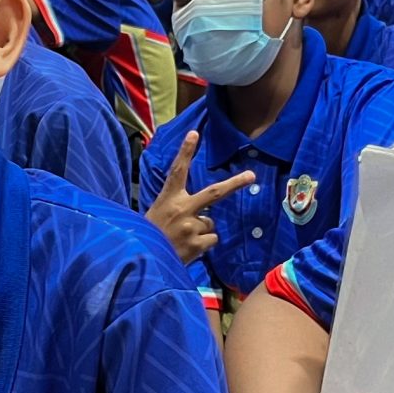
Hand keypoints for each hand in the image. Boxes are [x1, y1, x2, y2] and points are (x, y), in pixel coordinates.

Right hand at [147, 131, 255, 264]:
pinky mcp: (197, 243)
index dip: (186, 151)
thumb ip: (176, 207)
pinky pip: (211, 240)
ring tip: (184, 237)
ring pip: (211, 223)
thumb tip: (203, 213)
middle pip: (214, 192)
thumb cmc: (148, 235)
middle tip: (251, 176)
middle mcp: (182, 209)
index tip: (194, 133)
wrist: (142, 259)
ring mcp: (191, 226)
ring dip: (202, 230)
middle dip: (234, 183)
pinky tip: (189, 248)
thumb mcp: (155, 213)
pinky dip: (203, 244)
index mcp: (168, 198)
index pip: (178, 170)